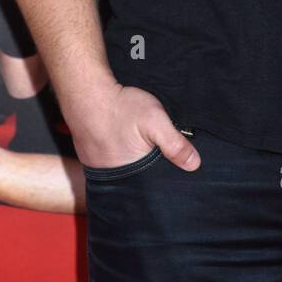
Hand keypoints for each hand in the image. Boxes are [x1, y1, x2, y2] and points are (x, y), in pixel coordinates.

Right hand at [69, 82, 199, 171]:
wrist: (87, 93)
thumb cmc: (120, 106)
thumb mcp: (155, 120)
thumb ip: (174, 144)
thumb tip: (195, 165)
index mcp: (132, 174)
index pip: (153, 188)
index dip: (165, 180)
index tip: (174, 171)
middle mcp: (113, 178)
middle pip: (140, 182)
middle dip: (151, 173)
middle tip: (154, 152)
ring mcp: (100, 170)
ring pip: (126, 172)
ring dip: (135, 164)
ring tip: (138, 146)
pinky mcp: (92, 159)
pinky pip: (112, 164)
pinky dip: (120, 157)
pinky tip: (124, 143)